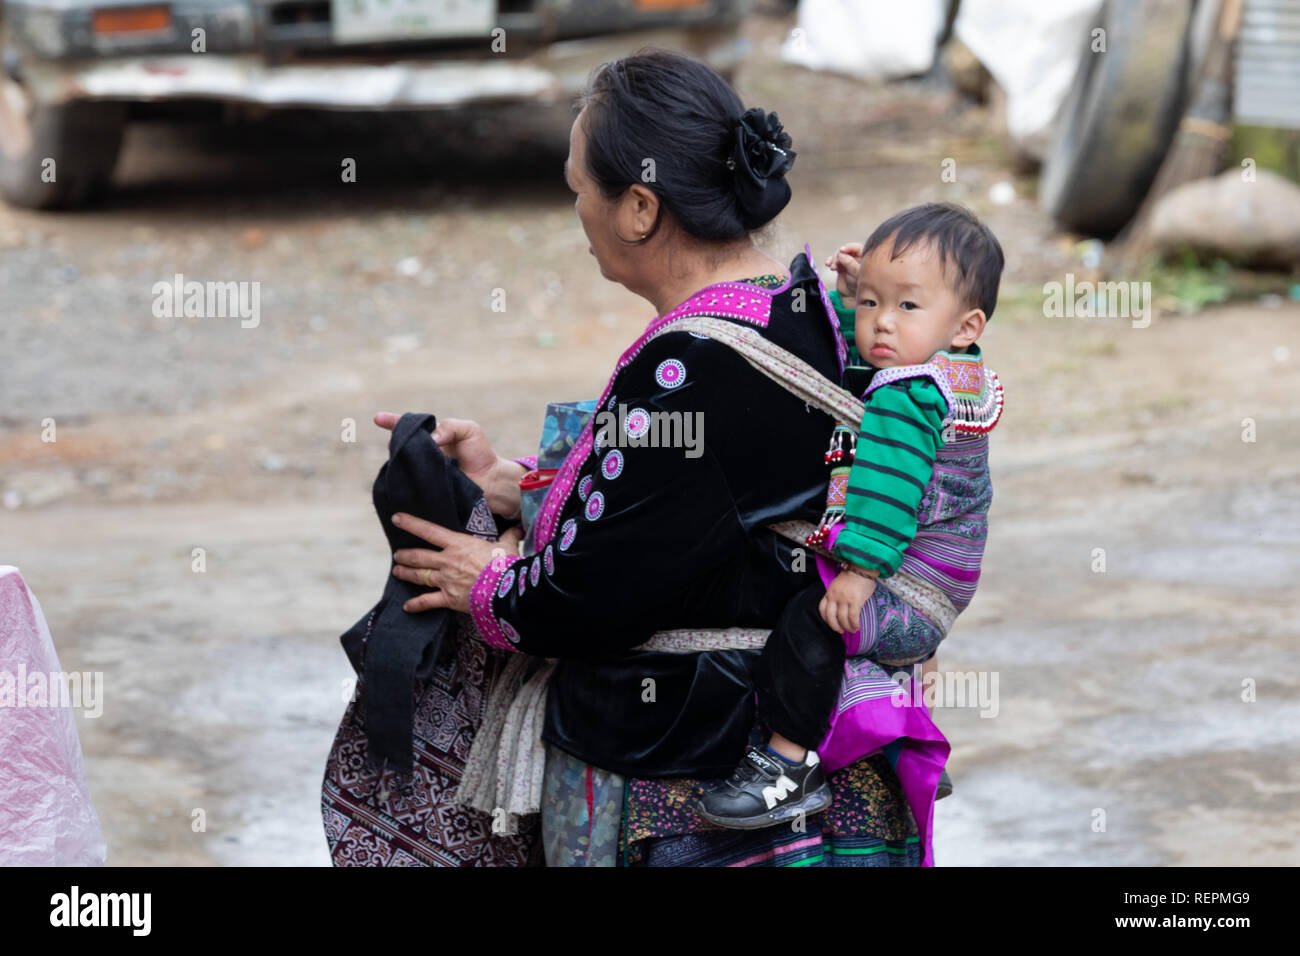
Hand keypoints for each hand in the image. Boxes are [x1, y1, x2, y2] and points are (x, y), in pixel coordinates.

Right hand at [374, 413, 523, 516]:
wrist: (491, 482)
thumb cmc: (481, 453)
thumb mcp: (469, 430)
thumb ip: (449, 426)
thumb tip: (431, 438)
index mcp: (432, 436)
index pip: (408, 426)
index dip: (392, 422)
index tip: (378, 418)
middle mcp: (423, 453)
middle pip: (402, 444)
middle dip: (397, 441)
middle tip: (402, 443)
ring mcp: (423, 471)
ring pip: (403, 464)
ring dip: (402, 460)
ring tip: (408, 460)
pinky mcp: (425, 488)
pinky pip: (411, 483)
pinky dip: (407, 480)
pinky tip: (404, 479)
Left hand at [389, 512, 517, 613]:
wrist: (506, 589)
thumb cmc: (506, 565)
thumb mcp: (507, 546)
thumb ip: (509, 536)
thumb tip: (518, 529)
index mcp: (458, 544)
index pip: (429, 530)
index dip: (411, 523)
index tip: (396, 519)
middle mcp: (447, 560)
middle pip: (418, 556)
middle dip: (405, 555)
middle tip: (397, 554)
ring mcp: (446, 580)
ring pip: (419, 575)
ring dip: (405, 573)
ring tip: (397, 571)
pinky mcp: (448, 598)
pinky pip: (427, 601)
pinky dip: (415, 605)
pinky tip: (406, 607)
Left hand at [818, 567, 876, 632]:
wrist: (862, 568)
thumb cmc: (853, 576)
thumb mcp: (838, 584)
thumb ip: (837, 595)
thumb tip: (841, 607)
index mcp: (829, 592)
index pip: (822, 608)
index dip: (825, 619)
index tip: (831, 623)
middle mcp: (835, 597)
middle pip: (830, 617)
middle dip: (835, 626)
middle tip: (841, 631)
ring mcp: (844, 599)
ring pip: (842, 619)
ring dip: (847, 627)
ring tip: (852, 630)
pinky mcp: (855, 601)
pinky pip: (853, 617)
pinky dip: (854, 624)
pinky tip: (857, 626)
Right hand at [825, 242, 863, 306]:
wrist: (855, 297)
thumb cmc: (862, 286)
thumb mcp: (858, 275)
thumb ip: (851, 265)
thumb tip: (842, 255)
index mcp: (865, 257)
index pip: (857, 248)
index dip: (849, 247)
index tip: (842, 250)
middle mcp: (856, 258)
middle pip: (846, 251)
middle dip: (839, 255)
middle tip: (835, 263)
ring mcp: (848, 262)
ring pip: (839, 256)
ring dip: (833, 259)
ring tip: (831, 266)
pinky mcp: (841, 267)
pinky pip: (835, 261)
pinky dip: (831, 262)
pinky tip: (828, 264)